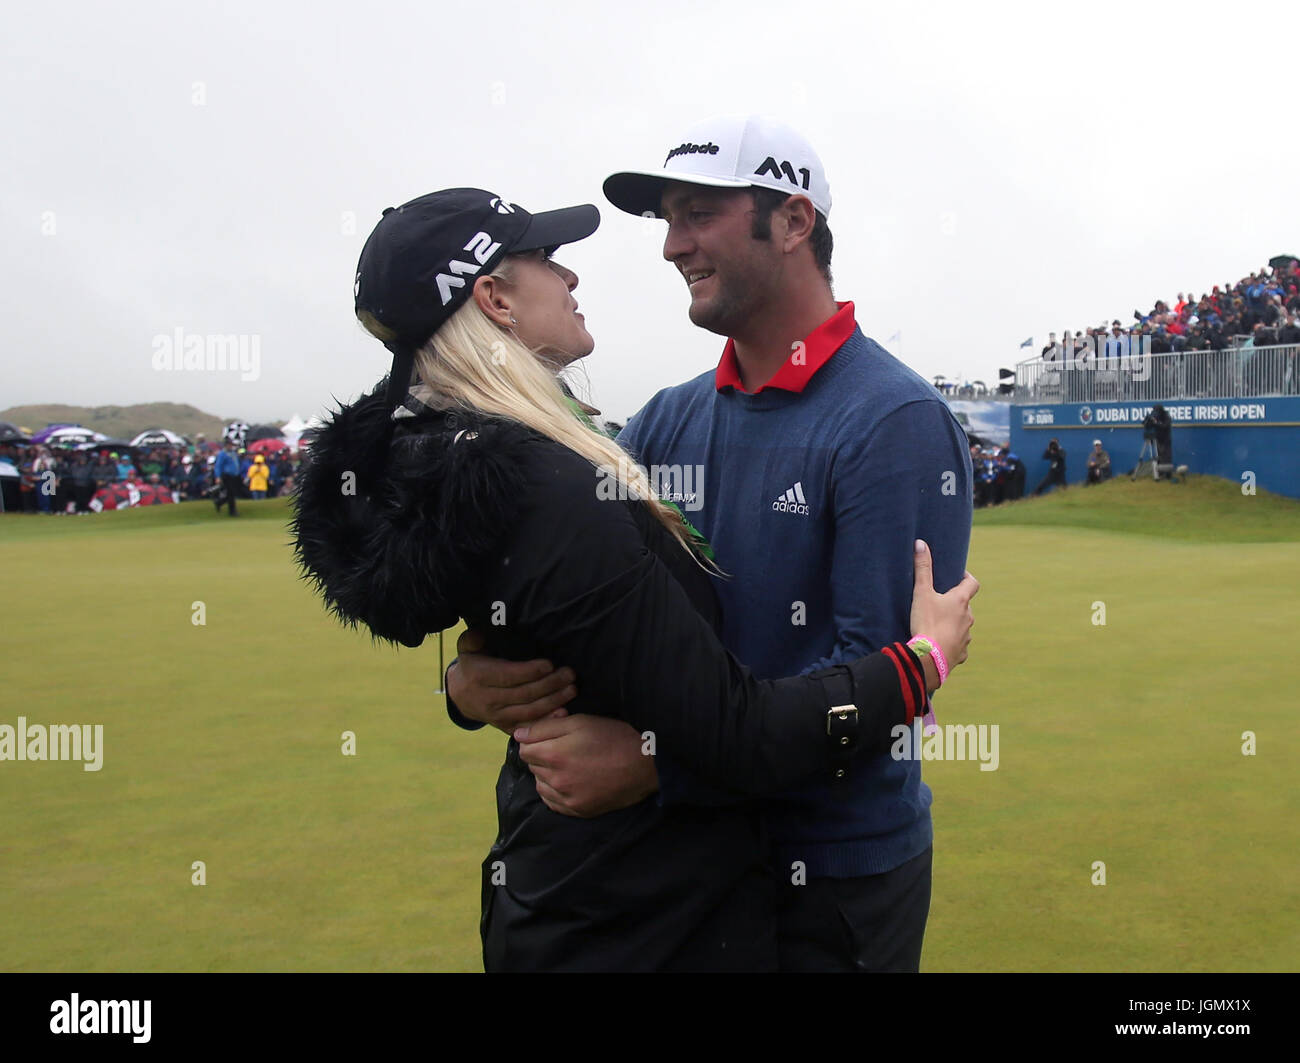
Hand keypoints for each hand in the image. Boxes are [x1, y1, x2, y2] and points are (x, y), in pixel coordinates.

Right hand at [446, 627, 576, 734]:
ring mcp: (497, 716)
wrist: (460, 696)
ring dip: (554, 701)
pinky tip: (563, 713)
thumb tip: (478, 633)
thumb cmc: (471, 666)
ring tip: (572, 689)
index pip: (508, 676)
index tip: (550, 664)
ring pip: (529, 711)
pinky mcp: (505, 727)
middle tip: (569, 674)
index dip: (530, 671)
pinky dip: (547, 721)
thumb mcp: (466, 649)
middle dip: (550, 684)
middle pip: (523, 694)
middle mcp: (488, 700)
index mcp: (480, 678)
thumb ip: (472, 640)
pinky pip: (529, 726)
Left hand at [515, 711, 658, 817]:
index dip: (535, 739)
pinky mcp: (578, 811)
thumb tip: (519, 734)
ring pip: (540, 785)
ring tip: (569, 764)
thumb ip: (545, 727)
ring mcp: (567, 799)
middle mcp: (556, 780)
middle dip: (542, 755)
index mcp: (554, 755)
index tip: (551, 736)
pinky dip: (555, 792)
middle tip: (565, 747)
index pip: (524, 749)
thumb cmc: (613, 737)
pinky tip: (570, 781)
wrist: (644, 764)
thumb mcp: (579, 722)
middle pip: (532, 766)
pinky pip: (552, 802)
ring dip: (547, 774)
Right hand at [909, 539, 978, 692]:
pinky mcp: (961, 653)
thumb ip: (922, 568)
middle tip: (940, 602)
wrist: (929, 658)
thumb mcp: (921, 593)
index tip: (957, 577)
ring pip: (963, 626)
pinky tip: (940, 644)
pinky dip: (952, 643)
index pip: (972, 583)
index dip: (966, 578)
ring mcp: (966, 636)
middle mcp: (968, 617)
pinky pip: (959, 645)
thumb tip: (921, 543)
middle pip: (966, 606)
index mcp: (961, 601)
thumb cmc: (926, 623)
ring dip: (954, 623)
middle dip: (956, 603)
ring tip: (938, 625)